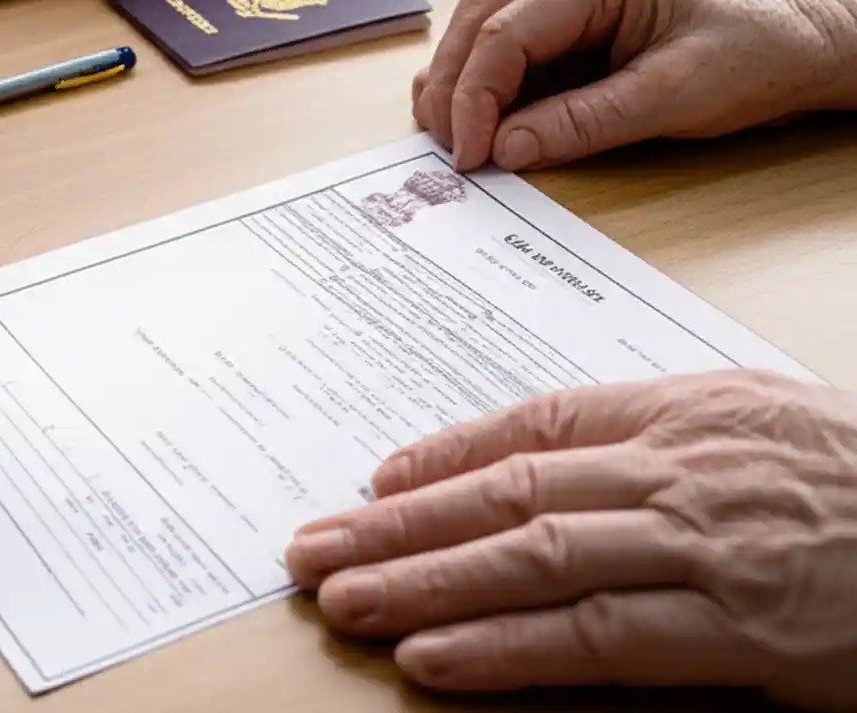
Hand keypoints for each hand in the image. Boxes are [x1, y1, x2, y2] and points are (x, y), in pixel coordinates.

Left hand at [286, 369, 856, 712]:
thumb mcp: (761, 431)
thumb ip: (656, 443)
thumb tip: (547, 469)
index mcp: (687, 410)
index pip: (534, 423)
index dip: (443, 454)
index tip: (374, 481)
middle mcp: (681, 467)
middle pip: (507, 493)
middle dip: (396, 523)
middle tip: (311, 547)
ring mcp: (706, 544)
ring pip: (531, 558)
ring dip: (423, 581)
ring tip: (341, 600)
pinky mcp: (740, 627)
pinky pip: (597, 638)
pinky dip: (507, 648)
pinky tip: (435, 656)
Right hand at [412, 0, 856, 171]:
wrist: (795, 40)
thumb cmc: (753, 49)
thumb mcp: (674, 93)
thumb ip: (585, 122)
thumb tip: (509, 151)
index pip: (505, 33)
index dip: (475, 98)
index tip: (471, 156)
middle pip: (475, 26)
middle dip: (452, 93)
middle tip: (449, 155)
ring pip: (478, 34)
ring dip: (457, 88)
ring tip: (453, 142)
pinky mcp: (566, 25)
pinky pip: (503, 47)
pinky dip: (478, 85)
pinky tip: (468, 119)